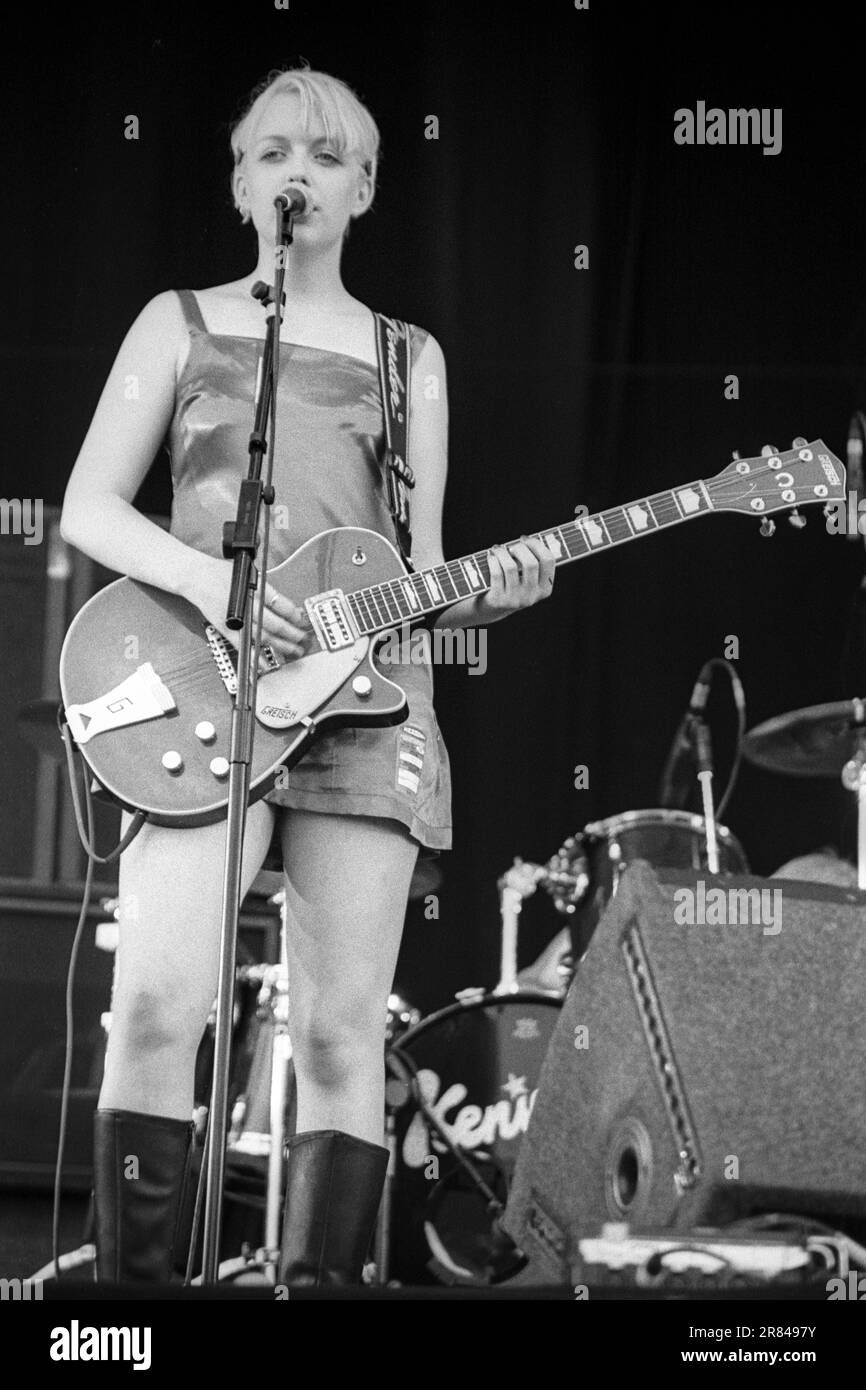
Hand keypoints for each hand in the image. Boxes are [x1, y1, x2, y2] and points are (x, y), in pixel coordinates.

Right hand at [183, 554, 309, 664]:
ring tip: (293, 651)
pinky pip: (243, 645)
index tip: (302, 621)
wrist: (196, 577)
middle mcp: (248, 603)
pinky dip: (255, 657)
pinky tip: (265, 665)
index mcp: (255, 588)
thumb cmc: (220, 572)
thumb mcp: (247, 572)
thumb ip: (264, 587)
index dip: (295, 615)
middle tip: (303, 640)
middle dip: (293, 634)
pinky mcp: (226, 628)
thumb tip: (282, 605)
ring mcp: (237, 618)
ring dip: (281, 646)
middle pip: (276, 624)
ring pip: (264, 636)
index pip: (281, 605)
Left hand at [481, 535, 556, 619]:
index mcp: (544, 589)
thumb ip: (532, 561)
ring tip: (497, 550)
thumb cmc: (511, 585)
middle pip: (531, 563)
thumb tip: (528, 539)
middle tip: (511, 546)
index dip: (537, 545)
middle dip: (519, 548)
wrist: (492, 609)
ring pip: (511, 567)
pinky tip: (491, 557)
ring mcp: (515, 599)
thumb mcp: (527, 579)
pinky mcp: (498, 600)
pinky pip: (496, 573)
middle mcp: (532, 596)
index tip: (525, 539)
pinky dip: (492, 561)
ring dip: (502, 553)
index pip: (548, 561)